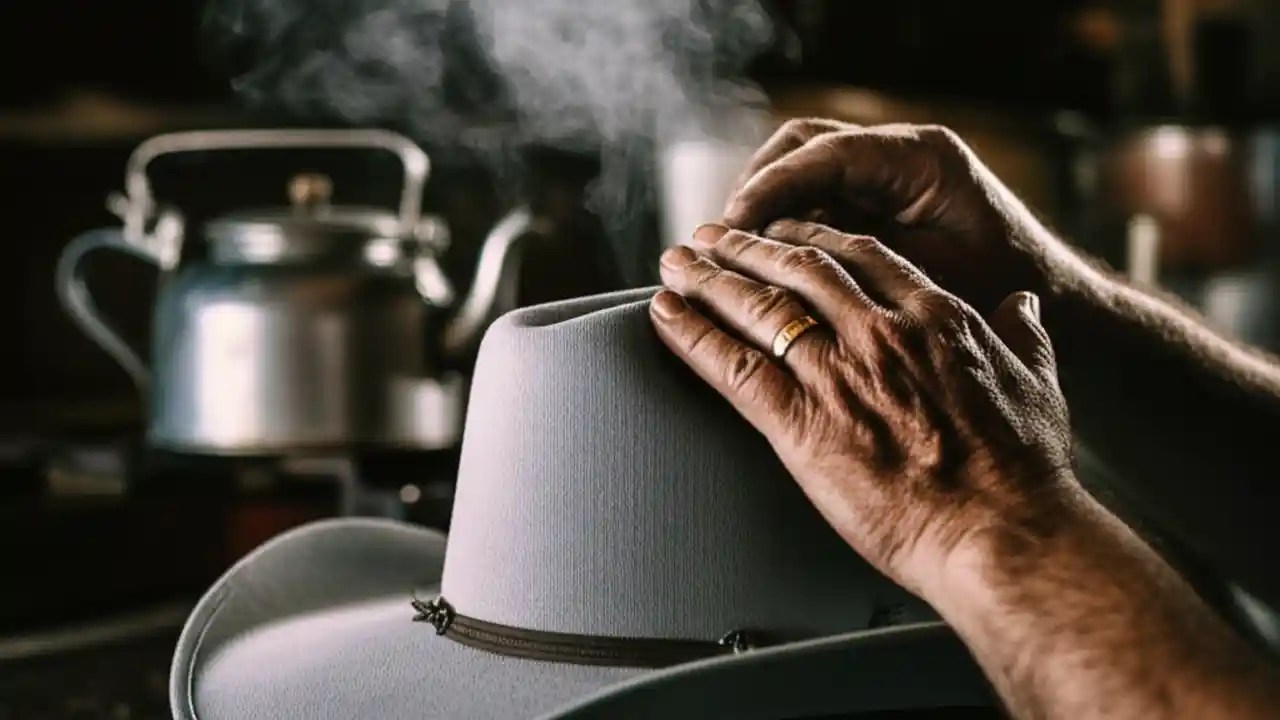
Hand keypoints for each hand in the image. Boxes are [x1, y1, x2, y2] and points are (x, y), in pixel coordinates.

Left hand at [650, 221, 1076, 597]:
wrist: (1001, 531)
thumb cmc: (1024, 470)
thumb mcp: (1037, 382)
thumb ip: (1023, 333)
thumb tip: (1022, 302)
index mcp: (933, 316)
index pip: (859, 254)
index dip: (812, 235)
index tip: (783, 229)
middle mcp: (878, 332)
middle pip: (797, 268)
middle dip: (748, 247)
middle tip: (712, 234)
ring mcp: (837, 374)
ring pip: (758, 308)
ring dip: (709, 279)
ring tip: (675, 262)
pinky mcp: (801, 423)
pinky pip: (731, 367)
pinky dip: (691, 335)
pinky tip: (664, 315)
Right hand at [724, 120, 1067, 315]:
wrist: (1058, 303)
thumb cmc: (1004, 293)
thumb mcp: (934, 280)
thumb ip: (861, 258)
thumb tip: (779, 249)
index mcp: (922, 160)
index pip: (825, 153)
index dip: (770, 188)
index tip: (731, 224)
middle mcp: (901, 154)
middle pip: (804, 146)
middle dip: (758, 188)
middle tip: (722, 238)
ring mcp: (888, 174)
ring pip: (804, 166)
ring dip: (766, 205)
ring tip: (735, 251)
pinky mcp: (879, 199)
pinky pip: (819, 197)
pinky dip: (787, 223)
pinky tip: (766, 263)